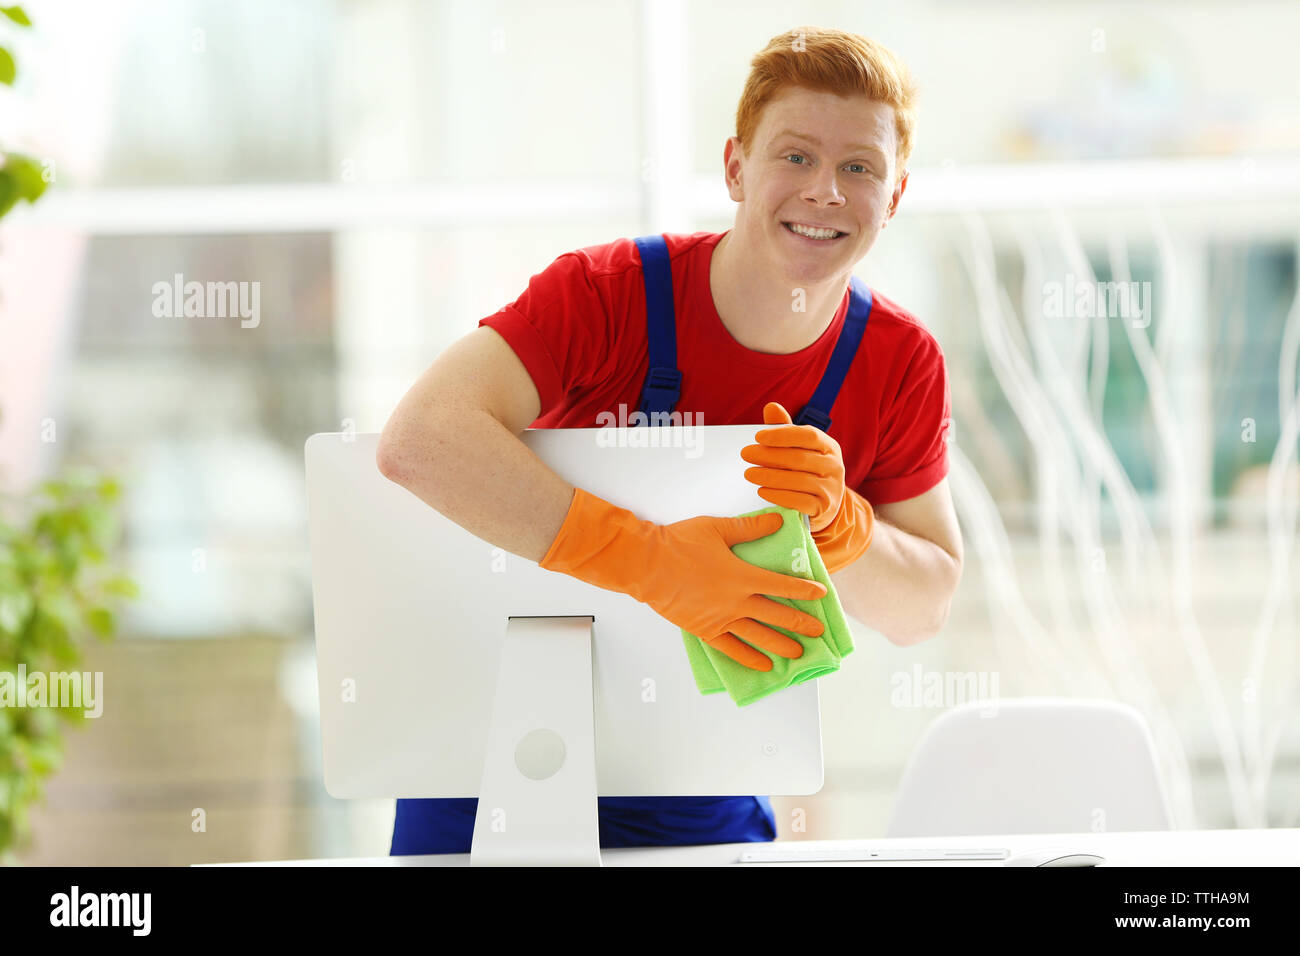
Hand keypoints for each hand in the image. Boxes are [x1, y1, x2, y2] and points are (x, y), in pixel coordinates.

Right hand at [539, 488, 828, 670]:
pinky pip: (732, 649)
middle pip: (777, 616)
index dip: (804, 590)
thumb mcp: (717, 528)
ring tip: (798, 653)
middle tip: (818, 632)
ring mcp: (721, 619)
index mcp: (742, 576)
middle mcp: (736, 602)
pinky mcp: (705, 630)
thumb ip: (750, 528)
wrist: (646, 565)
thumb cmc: (679, 544)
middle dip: (800, 624)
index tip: (820, 594)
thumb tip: (777, 520)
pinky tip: (763, 665)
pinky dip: (749, 658)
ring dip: (781, 645)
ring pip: (758, 637)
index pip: (782, 585)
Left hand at [740, 401, 874, 572]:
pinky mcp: (824, 508)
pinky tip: (761, 491)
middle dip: (769, 455)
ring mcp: (831, 489)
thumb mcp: (799, 450)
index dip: (783, 434)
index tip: (758, 436)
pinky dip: (778, 496)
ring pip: (798, 481)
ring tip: (749, 473)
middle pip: (800, 458)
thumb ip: (784, 430)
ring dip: (770, 476)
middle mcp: (835, 466)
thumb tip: (771, 406)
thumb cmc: (807, 471)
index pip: (808, 436)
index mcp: (829, 447)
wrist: (825, 505)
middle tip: (746, 454)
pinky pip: (799, 501)